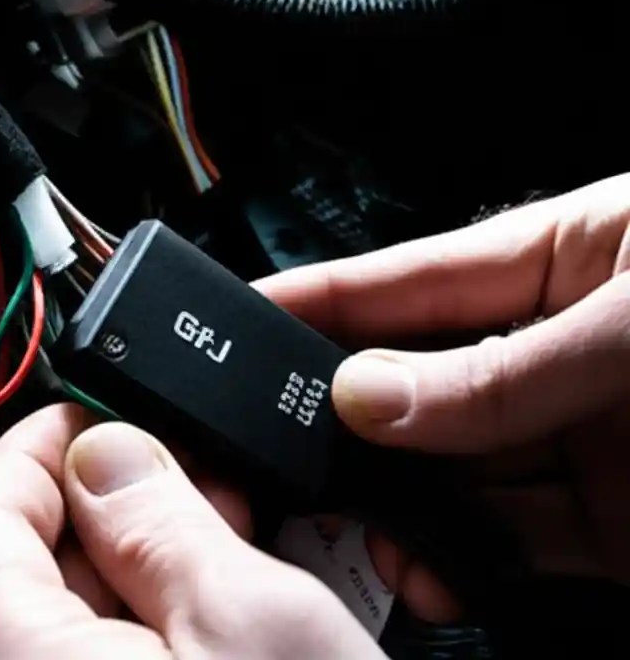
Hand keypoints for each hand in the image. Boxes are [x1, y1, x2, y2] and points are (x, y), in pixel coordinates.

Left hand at [0, 404, 383, 658]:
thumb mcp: (252, 621)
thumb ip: (163, 521)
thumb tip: (107, 453)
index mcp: (19, 659)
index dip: (35, 448)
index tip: (101, 413)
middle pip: (30, 565)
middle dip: (117, 503)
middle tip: (201, 474)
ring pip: (81, 616)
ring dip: (154, 565)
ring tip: (242, 542)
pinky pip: (118, 658)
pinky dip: (167, 625)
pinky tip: (236, 610)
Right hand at [256, 175, 629, 582]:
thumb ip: (504, 370)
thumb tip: (370, 398)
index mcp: (568, 260)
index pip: (411, 280)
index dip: (318, 299)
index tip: (235, 321)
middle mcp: (562, 349)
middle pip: (418, 387)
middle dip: (345, 423)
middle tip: (282, 449)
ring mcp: (584, 438)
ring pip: (455, 475)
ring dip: (397, 505)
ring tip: (362, 525)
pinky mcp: (612, 521)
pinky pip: (512, 543)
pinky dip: (463, 562)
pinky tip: (434, 567)